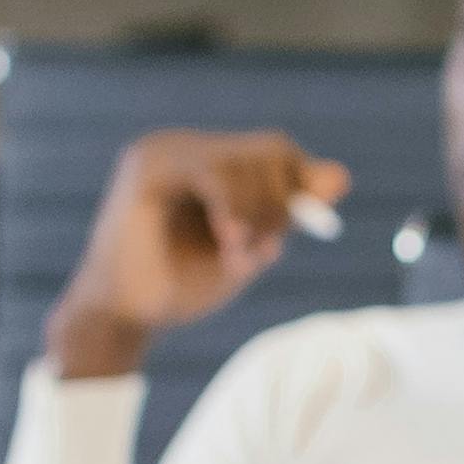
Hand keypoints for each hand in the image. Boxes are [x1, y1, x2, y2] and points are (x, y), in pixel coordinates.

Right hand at [43, 131, 347, 378]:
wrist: (122, 316)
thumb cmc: (178, 286)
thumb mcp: (247, 249)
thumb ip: (285, 214)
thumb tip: (340, 177)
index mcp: (207, 162)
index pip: (274, 151)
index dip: (300, 181)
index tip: (308, 220)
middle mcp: (186, 147)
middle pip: (269, 149)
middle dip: (282, 202)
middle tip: (263, 246)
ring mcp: (166, 151)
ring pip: (246, 161)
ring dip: (259, 214)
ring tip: (237, 253)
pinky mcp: (151, 166)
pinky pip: (216, 172)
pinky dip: (234, 209)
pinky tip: (228, 241)